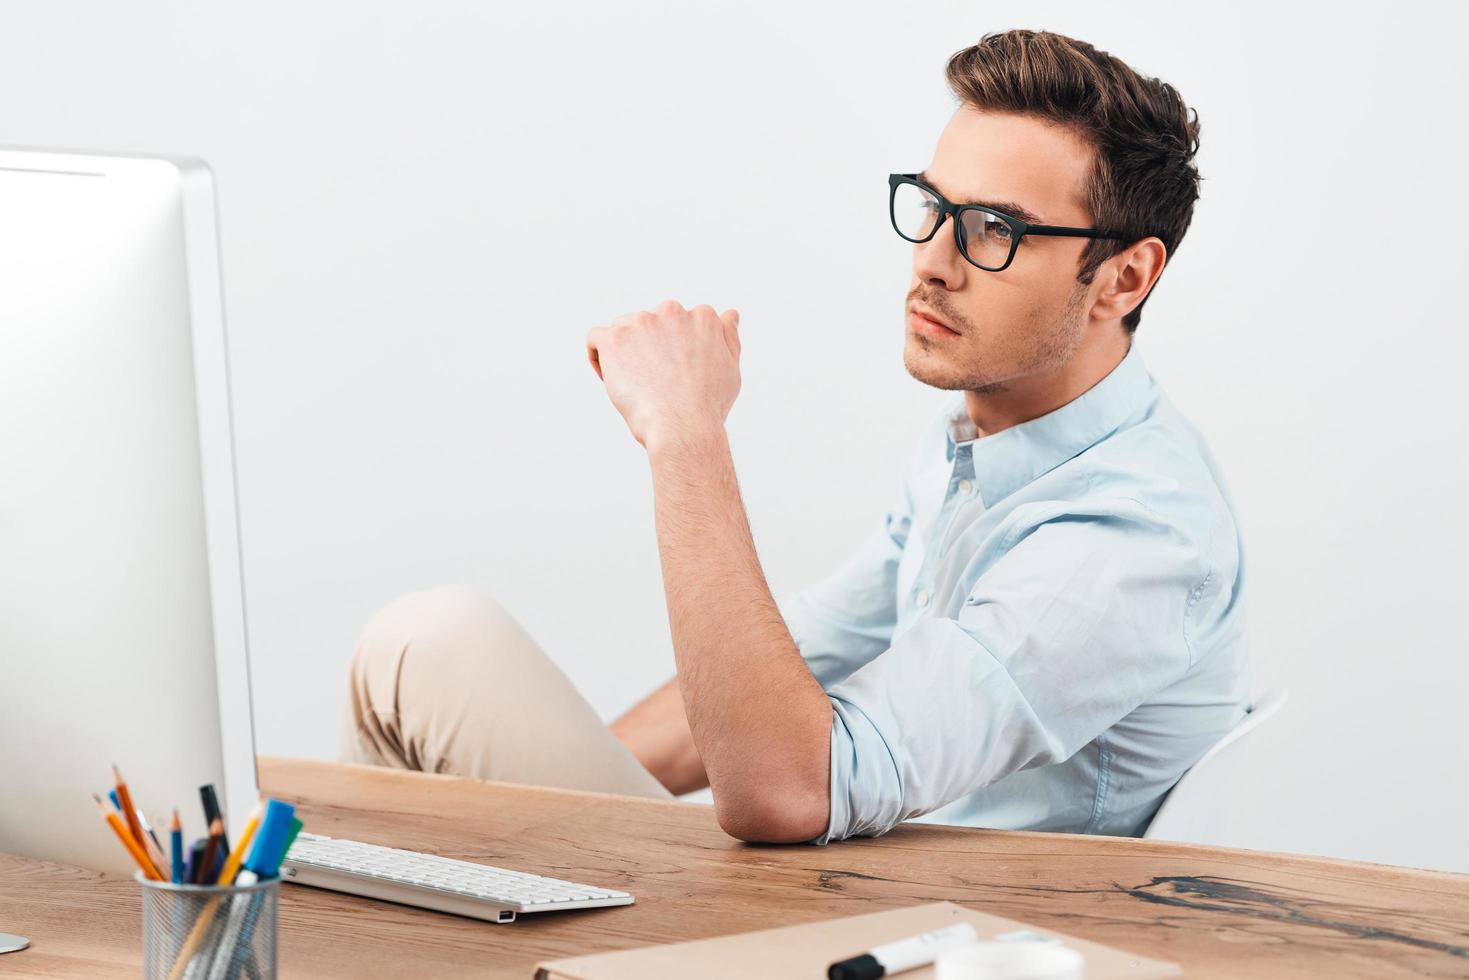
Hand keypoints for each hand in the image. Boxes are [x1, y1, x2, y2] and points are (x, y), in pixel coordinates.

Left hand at [586, 299, 741, 451]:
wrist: (683, 426)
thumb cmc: (708, 405)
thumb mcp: (730, 367)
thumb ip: (727, 336)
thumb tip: (729, 314)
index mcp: (702, 316)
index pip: (678, 322)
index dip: (672, 348)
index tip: (673, 373)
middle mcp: (672, 311)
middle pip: (650, 324)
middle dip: (648, 348)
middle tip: (656, 383)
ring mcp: (641, 322)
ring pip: (623, 330)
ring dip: (625, 352)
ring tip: (637, 385)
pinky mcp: (615, 338)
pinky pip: (596, 338)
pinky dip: (600, 357)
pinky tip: (612, 378)